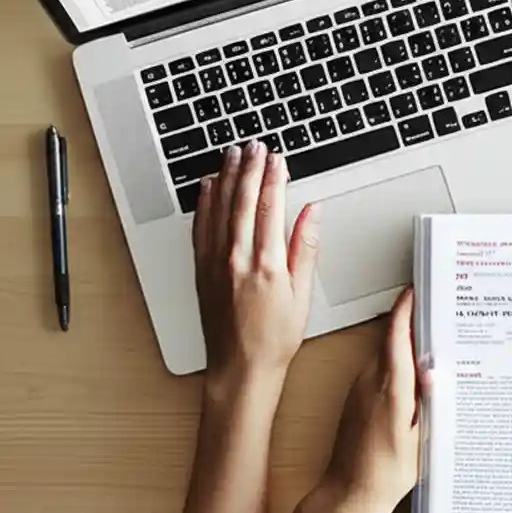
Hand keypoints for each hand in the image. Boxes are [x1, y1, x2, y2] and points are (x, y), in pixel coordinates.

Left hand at [193, 142, 319, 385]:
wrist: (240, 367)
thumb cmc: (274, 337)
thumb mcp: (302, 293)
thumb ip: (305, 248)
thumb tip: (311, 214)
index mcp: (265, 264)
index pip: (270, 207)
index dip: (273, 178)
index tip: (277, 158)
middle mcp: (236, 259)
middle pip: (241, 201)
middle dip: (248, 168)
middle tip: (254, 145)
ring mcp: (214, 263)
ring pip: (218, 209)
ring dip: (225, 177)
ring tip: (232, 154)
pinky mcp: (201, 270)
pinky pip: (200, 227)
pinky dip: (203, 202)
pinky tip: (207, 187)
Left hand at [322, 287, 421, 510]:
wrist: (349, 494)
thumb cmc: (385, 473)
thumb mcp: (422, 439)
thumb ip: (429, 402)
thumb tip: (436, 371)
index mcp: (389, 389)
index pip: (395, 337)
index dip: (405, 310)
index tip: (415, 293)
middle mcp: (370, 383)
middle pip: (391, 341)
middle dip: (412, 325)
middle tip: (437, 317)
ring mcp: (359, 389)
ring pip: (385, 355)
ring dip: (404, 347)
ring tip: (432, 349)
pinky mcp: (355, 398)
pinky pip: (378, 371)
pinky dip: (395, 366)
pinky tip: (413, 380)